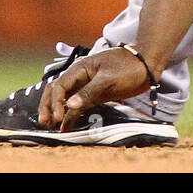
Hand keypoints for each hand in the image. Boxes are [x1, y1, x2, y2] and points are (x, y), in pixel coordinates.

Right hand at [37, 47, 154, 129]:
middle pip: (56, 91)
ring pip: (65, 99)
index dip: (55, 101)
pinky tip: (66, 126)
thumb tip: (69, 105)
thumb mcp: (109, 79)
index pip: (60, 85)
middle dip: (48, 105)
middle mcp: (80, 77)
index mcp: (80, 69)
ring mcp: (86, 86)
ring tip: (51, 126)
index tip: (58, 117)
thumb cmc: (128, 67)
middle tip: (45, 122)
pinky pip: (78, 105)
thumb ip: (89, 92)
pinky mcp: (94, 95)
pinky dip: (71, 115)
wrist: (146, 66)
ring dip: (56, 110)